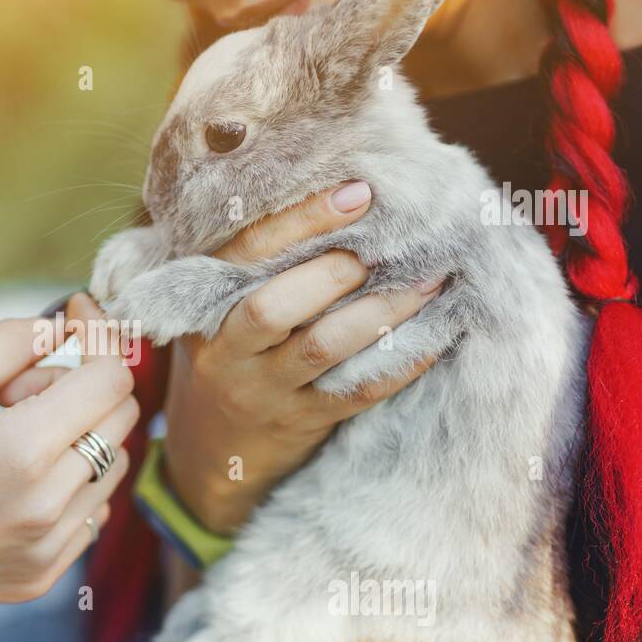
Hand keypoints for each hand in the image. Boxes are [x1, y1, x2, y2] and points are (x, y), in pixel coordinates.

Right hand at [0, 308, 137, 641]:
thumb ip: (14, 341)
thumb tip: (70, 323)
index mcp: (23, 451)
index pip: (112, 378)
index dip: (98, 335)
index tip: (74, 316)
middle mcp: (48, 507)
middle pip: (123, 418)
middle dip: (83, 386)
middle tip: (18, 391)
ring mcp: (50, 550)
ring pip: (115, 466)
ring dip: (81, 437)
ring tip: (12, 441)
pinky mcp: (44, 577)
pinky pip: (92, 513)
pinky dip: (71, 485)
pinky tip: (14, 482)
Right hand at [162, 181, 443, 533]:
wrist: (218, 449)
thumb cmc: (232, 354)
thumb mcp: (220, 309)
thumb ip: (258, 264)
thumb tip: (348, 198)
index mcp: (205, 306)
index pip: (247, 252)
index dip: (302, 220)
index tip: (359, 193)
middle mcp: (227, 350)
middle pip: (273, 306)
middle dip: (334, 271)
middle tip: (391, 243)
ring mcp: (264, 390)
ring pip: (323, 347)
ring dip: (381, 310)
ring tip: (429, 280)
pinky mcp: (301, 422)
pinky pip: (357, 392)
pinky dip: (401, 361)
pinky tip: (437, 334)